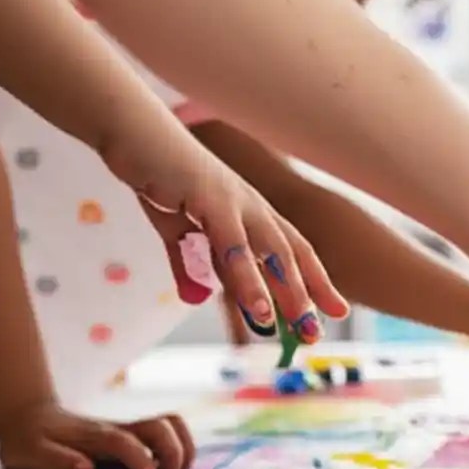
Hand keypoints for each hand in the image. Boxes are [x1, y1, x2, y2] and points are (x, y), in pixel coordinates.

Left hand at [0, 402, 194, 468]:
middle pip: (160, 425)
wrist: (29, 417)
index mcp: (93, 436)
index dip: (141, 458)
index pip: (125, 441)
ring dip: (184, 447)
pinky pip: (167, 433)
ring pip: (169, 425)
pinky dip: (180, 448)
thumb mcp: (29, 454)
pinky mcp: (132, 436)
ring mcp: (127, 430)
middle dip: (175, 451)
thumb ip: (57, 460)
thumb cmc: (28, 441)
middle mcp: (116, 429)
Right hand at [100, 130, 347, 343]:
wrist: (132, 134)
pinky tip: (257, 306)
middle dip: (308, 295)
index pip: (292, 250)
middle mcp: (251, 207)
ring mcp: (235, 201)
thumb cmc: (158, 177)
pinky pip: (234, 245)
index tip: (337, 311)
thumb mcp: (175, 230)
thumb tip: (197, 298)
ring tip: (300, 328)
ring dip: (288, 292)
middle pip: (290, 255)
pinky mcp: (211, 199)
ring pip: (271, 252)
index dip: (316, 280)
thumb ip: (188, 264)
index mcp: (249, 212)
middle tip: (318, 335)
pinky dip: (247, 277)